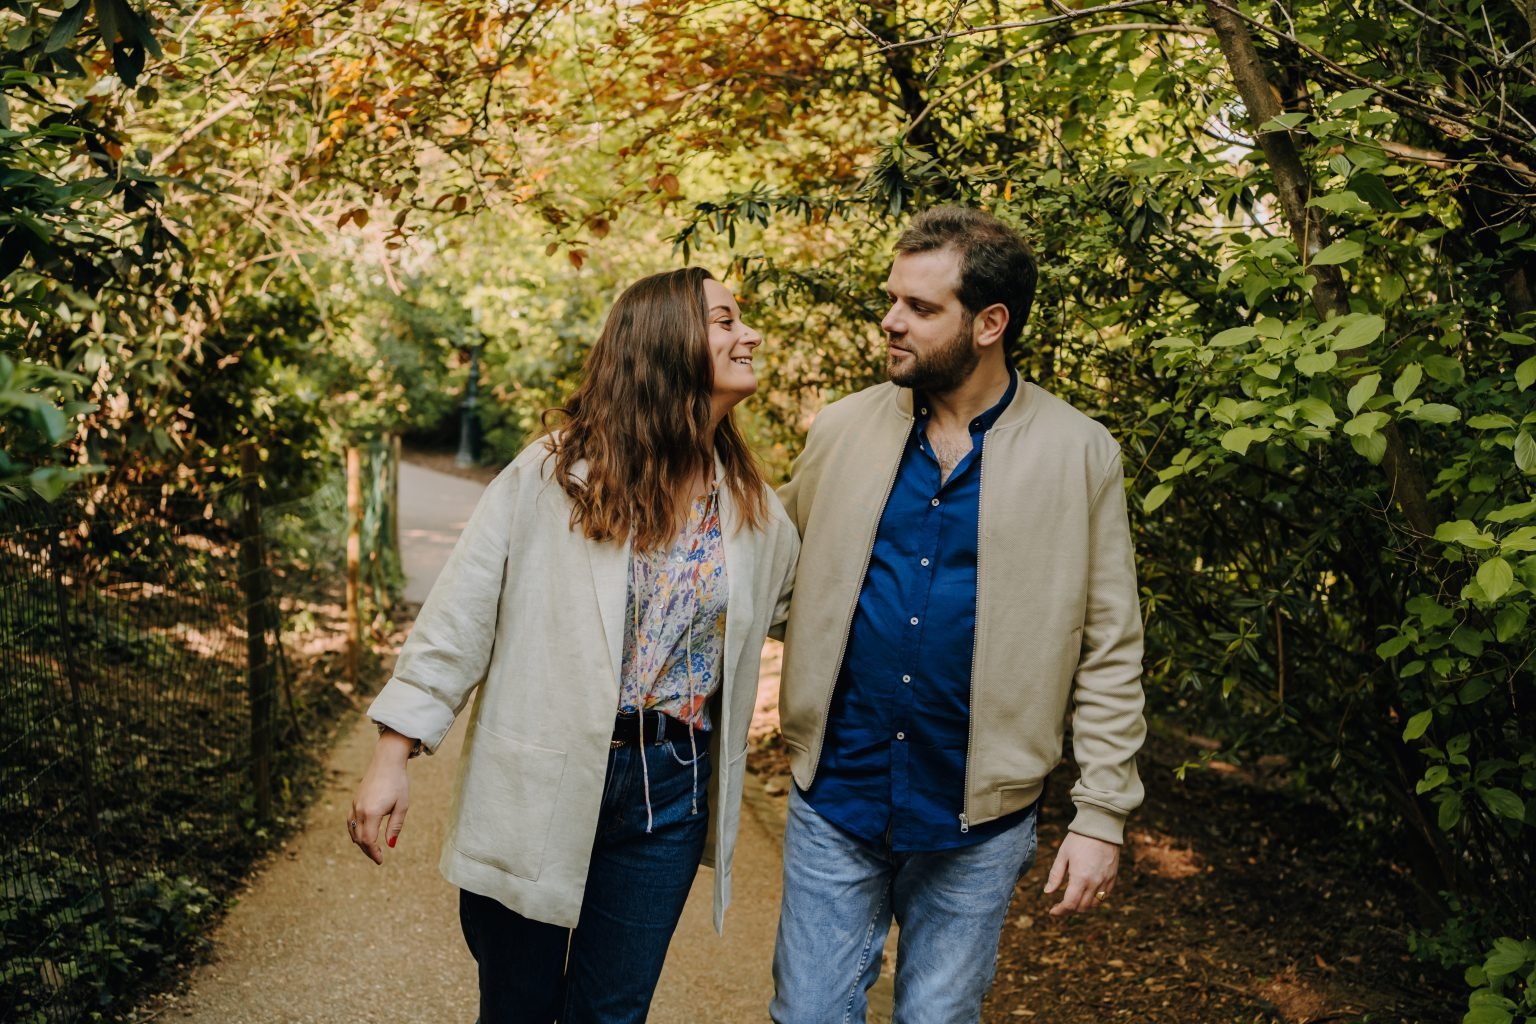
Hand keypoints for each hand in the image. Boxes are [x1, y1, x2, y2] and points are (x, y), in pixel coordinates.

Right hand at [348, 730, 414, 863]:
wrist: (386, 762)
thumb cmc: (398, 783)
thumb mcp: (402, 806)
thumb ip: (395, 826)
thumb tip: (390, 845)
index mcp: (372, 813)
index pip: (368, 841)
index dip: (374, 853)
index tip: (381, 860)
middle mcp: (360, 810)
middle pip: (359, 839)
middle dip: (368, 851)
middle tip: (378, 858)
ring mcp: (355, 805)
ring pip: (353, 831)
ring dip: (361, 843)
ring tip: (372, 849)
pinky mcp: (354, 801)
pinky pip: (350, 822)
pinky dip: (354, 832)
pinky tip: (361, 836)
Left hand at [1042, 832, 1120, 916]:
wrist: (1101, 827)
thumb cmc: (1079, 839)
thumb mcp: (1063, 855)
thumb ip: (1055, 875)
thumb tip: (1048, 892)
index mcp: (1080, 878)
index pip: (1070, 904)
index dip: (1060, 911)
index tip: (1052, 911)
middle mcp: (1094, 883)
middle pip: (1081, 907)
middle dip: (1069, 910)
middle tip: (1059, 907)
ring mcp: (1105, 881)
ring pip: (1093, 905)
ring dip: (1081, 907)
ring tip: (1072, 901)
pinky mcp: (1113, 878)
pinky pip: (1104, 896)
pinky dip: (1094, 900)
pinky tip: (1086, 895)